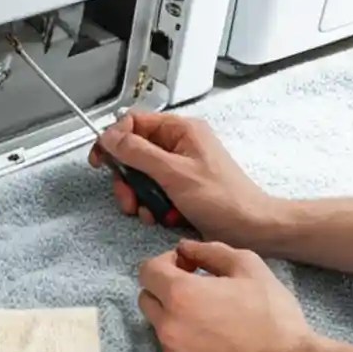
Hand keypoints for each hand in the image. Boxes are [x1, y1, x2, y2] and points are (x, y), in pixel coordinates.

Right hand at [89, 112, 278, 245]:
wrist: (251, 229)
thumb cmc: (223, 199)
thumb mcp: (174, 173)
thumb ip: (138, 153)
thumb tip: (109, 137)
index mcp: (181, 130)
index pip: (134, 122)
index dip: (114, 140)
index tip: (102, 160)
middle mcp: (179, 144)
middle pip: (133, 152)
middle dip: (127, 179)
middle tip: (129, 198)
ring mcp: (179, 167)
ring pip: (141, 175)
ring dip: (139, 196)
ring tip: (148, 212)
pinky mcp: (180, 188)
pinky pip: (154, 192)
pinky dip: (152, 206)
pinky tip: (161, 217)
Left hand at [138, 239, 319, 351]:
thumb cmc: (274, 317)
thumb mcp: (249, 267)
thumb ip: (210, 251)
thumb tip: (186, 248)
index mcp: (181, 294)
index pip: (147, 270)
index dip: (165, 262)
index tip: (188, 266)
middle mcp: (169, 325)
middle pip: (147, 297)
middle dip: (165, 288)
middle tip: (196, 288)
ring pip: (159, 325)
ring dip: (175, 314)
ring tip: (210, 315)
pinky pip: (172, 349)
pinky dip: (185, 340)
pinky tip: (215, 340)